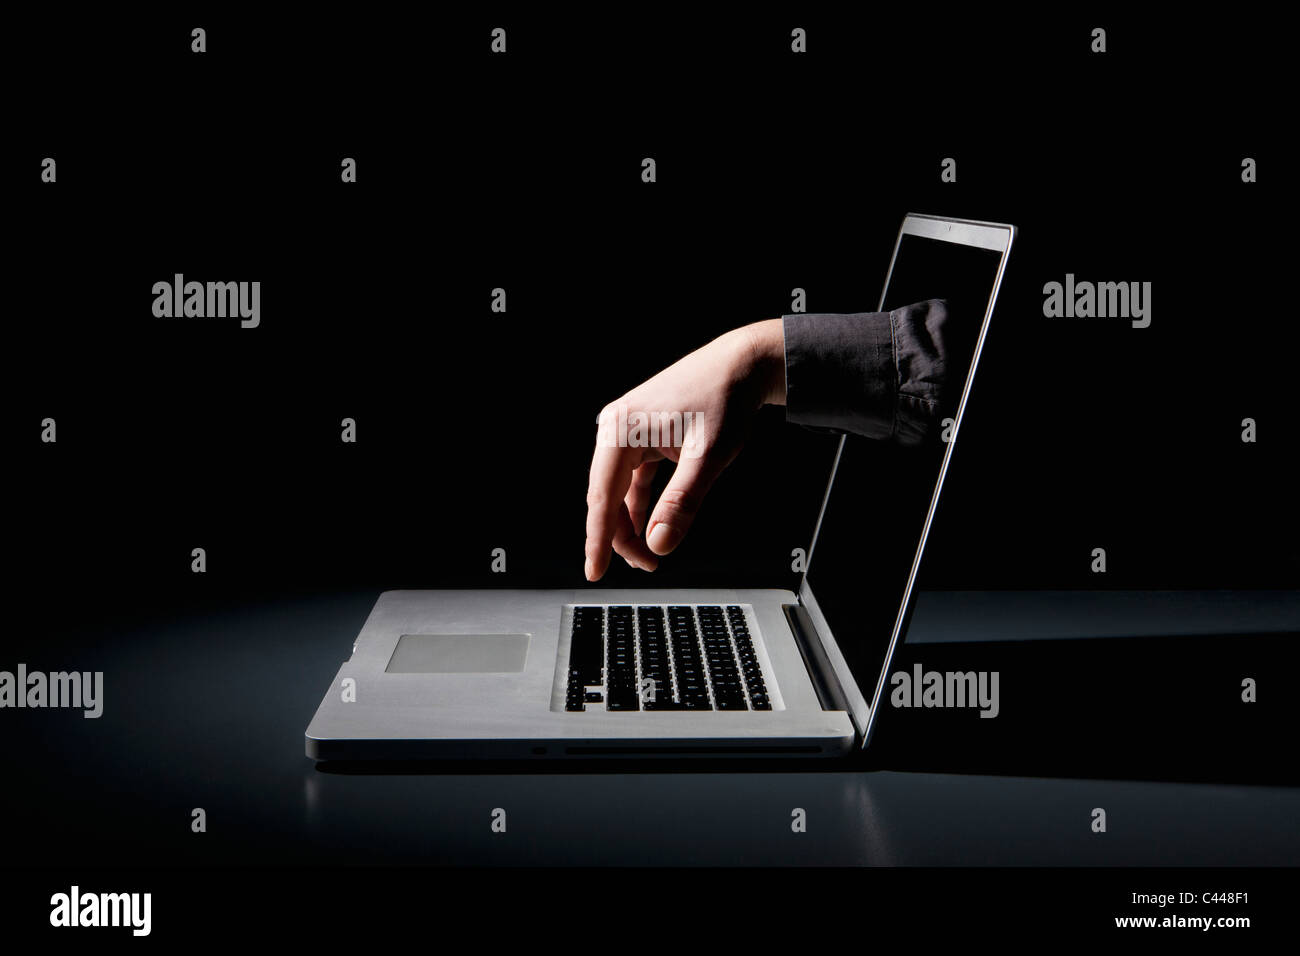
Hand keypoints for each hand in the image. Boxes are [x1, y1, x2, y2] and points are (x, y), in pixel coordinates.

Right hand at [584, 319, 785, 580]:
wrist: (743, 365)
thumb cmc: (726, 399)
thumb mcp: (708, 457)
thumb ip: (682, 502)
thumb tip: (659, 543)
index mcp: (620, 430)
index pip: (603, 497)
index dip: (598, 539)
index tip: (594, 572)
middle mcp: (616, 429)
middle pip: (607, 496)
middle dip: (621, 536)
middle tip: (647, 566)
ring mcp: (628, 432)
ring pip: (619, 491)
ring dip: (631, 523)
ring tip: (650, 554)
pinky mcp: (642, 436)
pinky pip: (633, 479)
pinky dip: (640, 505)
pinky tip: (651, 526)